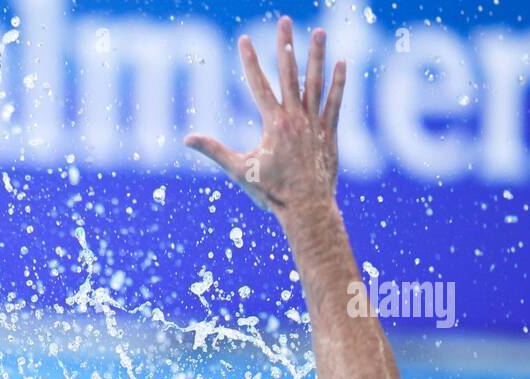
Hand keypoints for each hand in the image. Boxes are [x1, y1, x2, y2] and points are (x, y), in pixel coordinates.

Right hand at [184, 17, 345, 216]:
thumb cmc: (271, 192)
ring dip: (317, 56)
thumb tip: (187, 140)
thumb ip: (214, 150)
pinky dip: (339, 83)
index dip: (250, 61)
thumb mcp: (239, 170)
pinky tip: (342, 63)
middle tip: (285, 21)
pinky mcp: (330, 132)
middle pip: (289, 73)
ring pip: (316, 82)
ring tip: (319, 32)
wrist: (306, 208)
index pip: (258, 84)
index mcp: (273, 123)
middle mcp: (295, 117)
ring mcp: (315, 123)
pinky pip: (336, 102)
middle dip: (285, 45)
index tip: (244, 39)